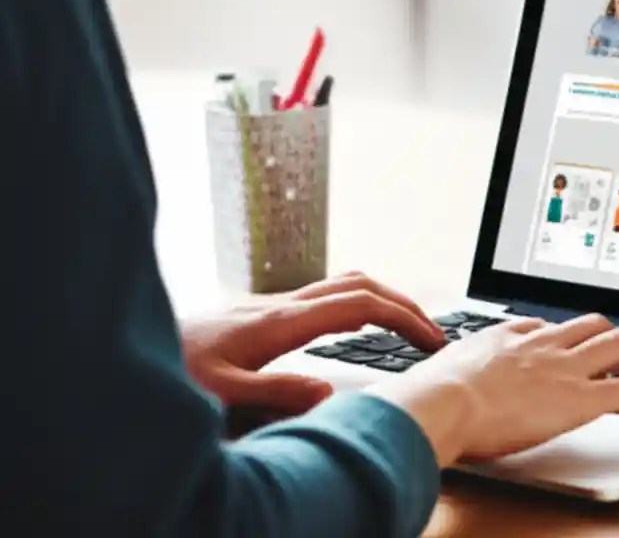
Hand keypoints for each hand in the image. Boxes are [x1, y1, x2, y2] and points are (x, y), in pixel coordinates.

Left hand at [182, 271, 444, 415]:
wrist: (128, 349)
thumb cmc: (171, 371)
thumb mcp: (221, 392)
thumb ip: (276, 391)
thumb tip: (331, 391)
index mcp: (281, 321)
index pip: (360, 303)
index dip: (403, 317)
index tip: (431, 341)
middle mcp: (282, 305)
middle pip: (360, 284)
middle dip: (404, 303)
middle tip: (433, 334)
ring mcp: (274, 305)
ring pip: (344, 284)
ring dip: (384, 299)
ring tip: (408, 328)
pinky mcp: (265, 313)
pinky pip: (327, 296)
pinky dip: (360, 303)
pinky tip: (360, 326)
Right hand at [366, 313, 618, 466]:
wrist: (436, 405)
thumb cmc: (424, 398)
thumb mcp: (432, 376)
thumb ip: (441, 377)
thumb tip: (419, 392)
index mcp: (503, 335)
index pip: (546, 327)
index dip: (565, 338)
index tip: (569, 348)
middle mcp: (539, 343)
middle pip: (592, 324)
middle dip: (612, 339)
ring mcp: (563, 366)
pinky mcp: (581, 396)